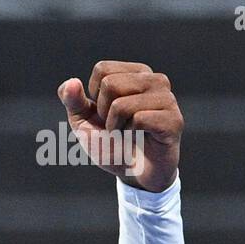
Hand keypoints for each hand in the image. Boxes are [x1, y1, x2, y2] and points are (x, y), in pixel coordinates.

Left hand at [57, 61, 182, 192]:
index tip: (105, 112)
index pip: (102, 69)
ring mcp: (167, 99)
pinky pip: (139, 120)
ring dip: (116, 126)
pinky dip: (130, 135)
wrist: (133, 173)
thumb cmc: (110, 144)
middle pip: (110, 84)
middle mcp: (155, 80)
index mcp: (136, 74)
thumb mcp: (83, 123)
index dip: (94, 96)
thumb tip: (70, 82)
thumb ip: (72, 101)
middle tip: (118, 126)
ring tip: (128, 133)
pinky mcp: (174, 120)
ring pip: (121, 104)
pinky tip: (141, 139)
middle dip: (104, 113)